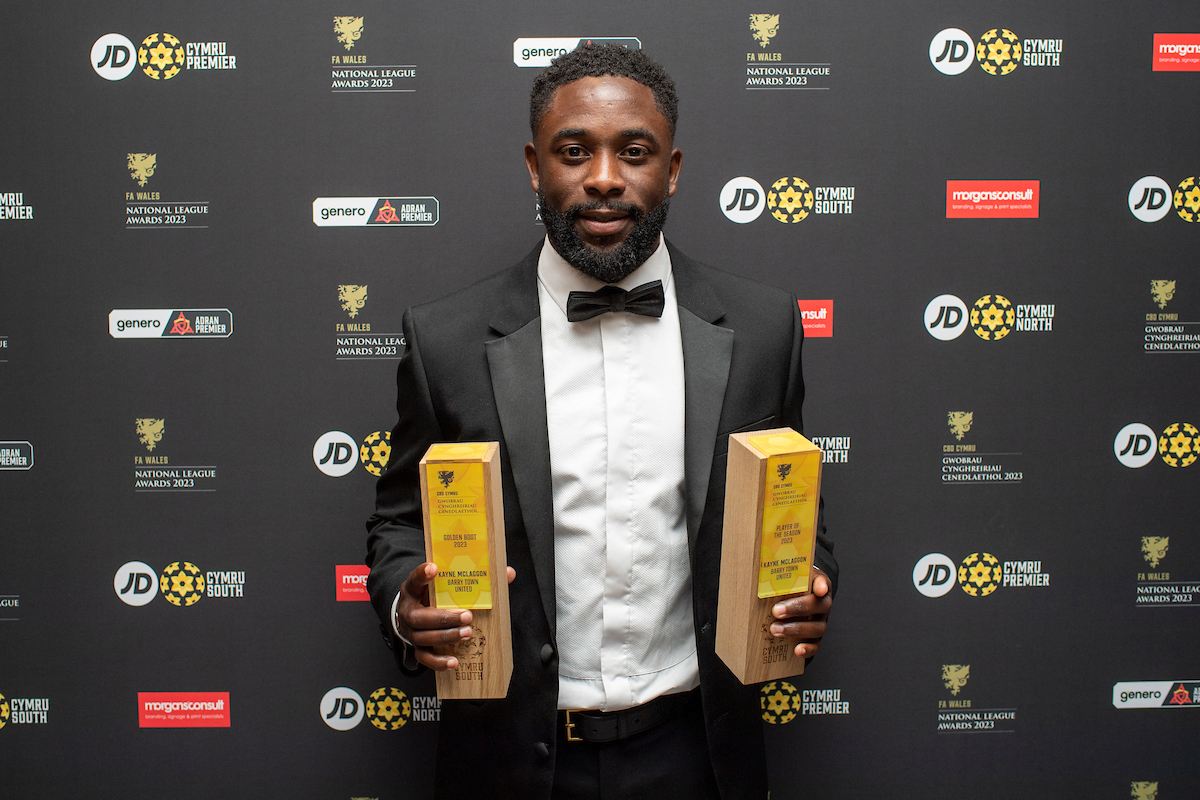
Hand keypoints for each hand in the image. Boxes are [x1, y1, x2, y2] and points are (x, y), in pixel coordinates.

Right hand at [395, 562, 515, 670]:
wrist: (416, 613)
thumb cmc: (435, 596)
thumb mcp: (445, 583)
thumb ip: (474, 577)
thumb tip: (507, 573)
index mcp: (413, 589)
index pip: (414, 579)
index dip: (422, 574)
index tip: (434, 568)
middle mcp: (408, 611)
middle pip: (420, 617)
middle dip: (444, 617)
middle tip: (467, 615)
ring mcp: (411, 632)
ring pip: (423, 638)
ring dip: (446, 637)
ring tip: (467, 633)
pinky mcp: (417, 648)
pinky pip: (425, 658)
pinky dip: (439, 661)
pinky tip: (454, 662)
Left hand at [768, 566, 832, 658]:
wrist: (796, 597)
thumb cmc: (790, 585)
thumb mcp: (787, 576)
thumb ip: (779, 573)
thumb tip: (756, 568)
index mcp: (817, 584)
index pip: (822, 581)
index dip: (821, 585)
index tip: (819, 589)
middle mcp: (822, 603)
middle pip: (818, 606)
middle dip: (797, 609)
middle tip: (776, 610)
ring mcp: (820, 620)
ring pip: (817, 627)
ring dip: (795, 629)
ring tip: (775, 629)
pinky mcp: (815, 636)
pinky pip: (816, 644)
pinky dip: (807, 648)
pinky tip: (797, 650)